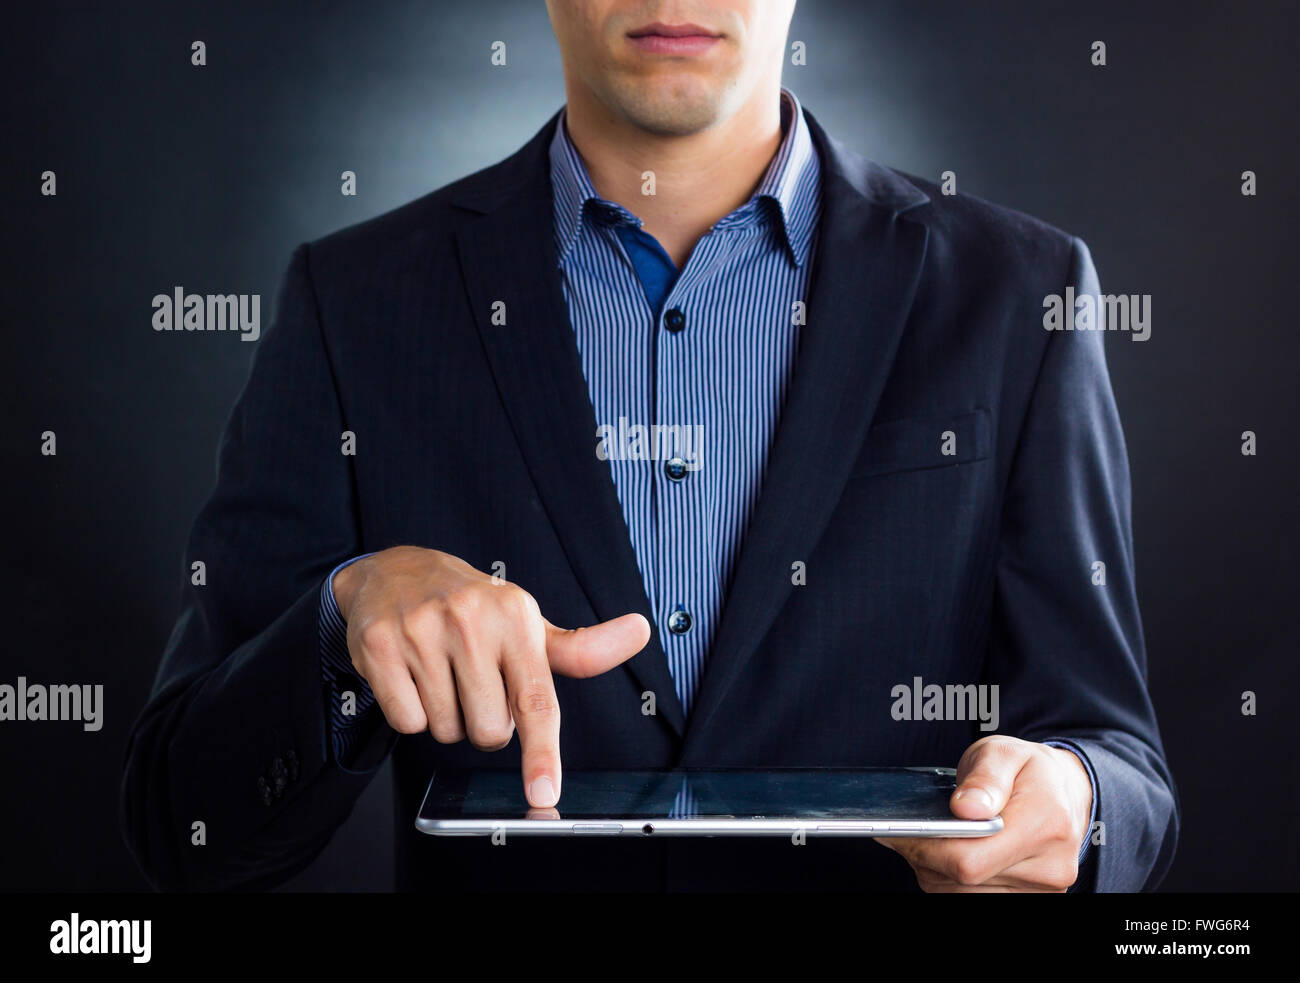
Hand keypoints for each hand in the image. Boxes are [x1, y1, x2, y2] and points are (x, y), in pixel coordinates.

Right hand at [332, 546, 649, 807]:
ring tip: (441, 672)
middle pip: (489, 730)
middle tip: (474, 683)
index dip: (542, 752)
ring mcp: (421, 630)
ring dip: (447, 716)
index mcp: (515, 615)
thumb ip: (579, 648)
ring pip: (447, 730)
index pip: (536, 699)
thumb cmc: (473, 607)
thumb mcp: (526, 623)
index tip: (543, 791)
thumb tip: (638, 632)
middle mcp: (470, 618)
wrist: (396, 571)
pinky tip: (411, 675)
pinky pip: (406, 722)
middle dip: (484, 722)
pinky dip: (410, 712)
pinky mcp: (379, 646)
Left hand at [877, 735, 1092, 891]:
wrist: (1064, 791)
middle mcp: (1049, 865)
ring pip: (964, 894)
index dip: (928, 848)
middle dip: (927, 855)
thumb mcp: (1004, 753)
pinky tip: (948, 853)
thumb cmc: (1029, 770)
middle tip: (913, 829)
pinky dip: (953, 878)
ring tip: (933, 837)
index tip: (902, 830)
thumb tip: (964, 808)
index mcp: (1045, 823)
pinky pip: (975, 898)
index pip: (970, 860)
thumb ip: (984, 778)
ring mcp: (1042, 888)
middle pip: (964, 881)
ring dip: (938, 869)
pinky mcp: (1031, 897)